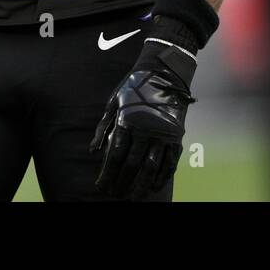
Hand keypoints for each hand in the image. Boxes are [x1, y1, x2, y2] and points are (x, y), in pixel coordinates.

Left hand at [91, 31, 196, 199]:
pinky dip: (163, 176)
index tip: (101, 186)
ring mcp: (162, 133)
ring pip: (151, 168)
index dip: (107, 174)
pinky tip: (154, 186)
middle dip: (122, 183)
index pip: (114, 155)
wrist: (163, 72)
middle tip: (115, 195)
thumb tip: (92, 151)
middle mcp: (144, 129)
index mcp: (126, 121)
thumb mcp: (113, 102)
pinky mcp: (176, 135)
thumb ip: (103, 127)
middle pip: (131, 165)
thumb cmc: (133, 86)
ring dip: (141, 185)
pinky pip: (170, 161)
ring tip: (133, 197)